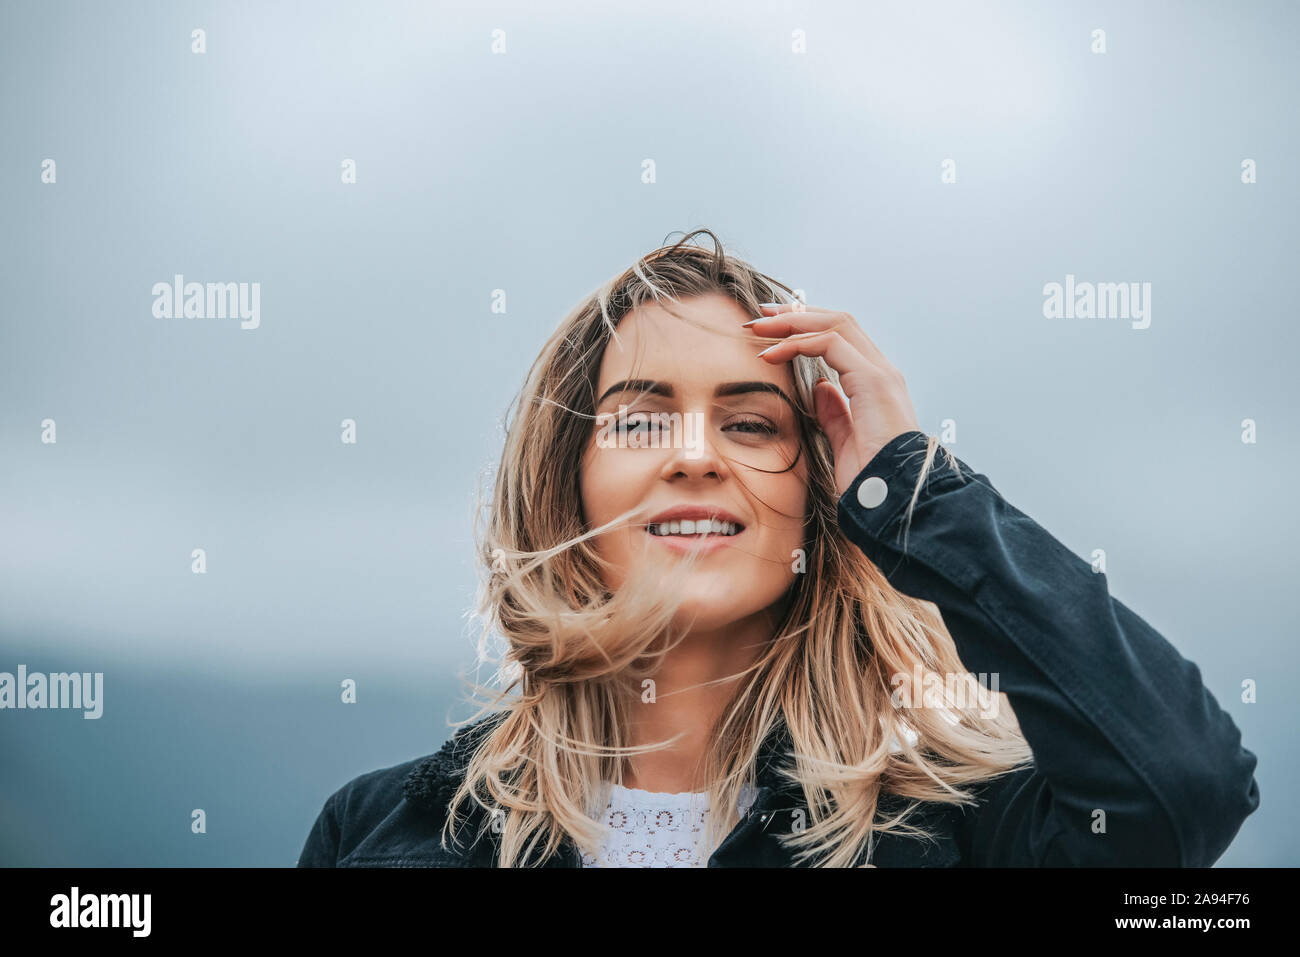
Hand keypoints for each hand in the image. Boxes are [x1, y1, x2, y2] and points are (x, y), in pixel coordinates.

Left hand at [749, 303, 920, 497]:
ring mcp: (880, 373)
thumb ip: (835, 413)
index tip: (771, 333)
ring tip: (758, 328)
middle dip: (796, 314)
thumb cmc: (870, 480)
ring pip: (835, 324)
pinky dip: (797, 343)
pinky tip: (772, 354)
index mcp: (876, 384)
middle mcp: (882, 371)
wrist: (892, 499)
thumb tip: (820, 388)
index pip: (841, 338)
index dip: (806, 329)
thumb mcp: (845, 441)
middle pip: (838, 321)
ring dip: (792, 322)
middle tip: (760, 317)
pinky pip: (830, 344)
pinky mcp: (873, 381)